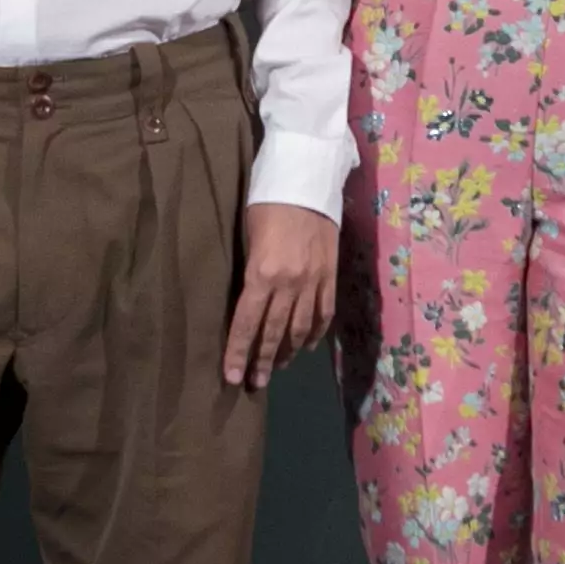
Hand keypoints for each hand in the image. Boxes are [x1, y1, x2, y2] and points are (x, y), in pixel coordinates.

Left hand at [224, 202, 338, 387]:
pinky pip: (323, 312)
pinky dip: (314, 333)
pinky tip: (305, 346)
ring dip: (288, 352)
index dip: (239, 353)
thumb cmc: (267, 203)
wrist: (309, 180)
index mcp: (262, 274)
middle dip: (263, 361)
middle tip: (256, 383)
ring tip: (277, 369)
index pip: (247, 323)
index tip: (234, 377)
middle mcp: (289, 284)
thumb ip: (250, 273)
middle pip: (274, 332)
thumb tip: (247, 302)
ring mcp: (314, 282)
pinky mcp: (331, 275)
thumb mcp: (248, 237)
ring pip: (300, 328)